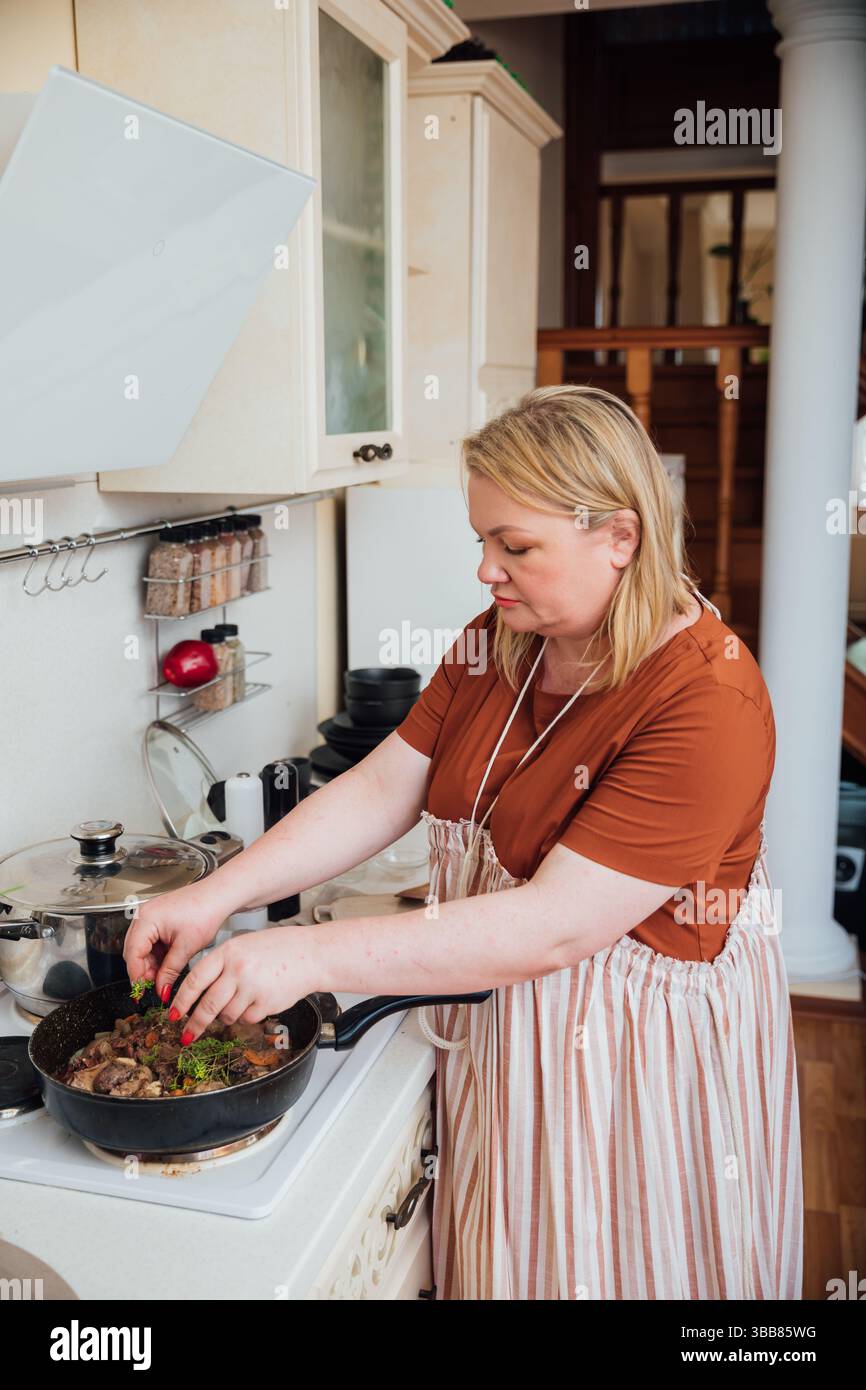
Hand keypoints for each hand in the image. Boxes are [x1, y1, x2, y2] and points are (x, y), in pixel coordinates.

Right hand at [123, 882, 226, 999]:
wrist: (219, 896)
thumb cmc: (205, 912)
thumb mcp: (187, 947)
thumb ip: (170, 971)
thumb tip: (161, 989)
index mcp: (146, 919)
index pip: (133, 954)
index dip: (137, 976)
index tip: (141, 992)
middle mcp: (143, 915)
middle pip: (133, 951)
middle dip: (143, 971)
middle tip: (155, 987)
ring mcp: (149, 915)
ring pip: (141, 947)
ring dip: (150, 964)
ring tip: (163, 977)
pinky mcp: (157, 918)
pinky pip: (149, 941)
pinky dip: (156, 954)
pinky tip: (166, 964)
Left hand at [167, 926, 319, 1042]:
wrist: (309, 955)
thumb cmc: (276, 949)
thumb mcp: (243, 946)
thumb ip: (221, 965)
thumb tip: (198, 992)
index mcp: (228, 952)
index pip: (195, 980)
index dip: (181, 1000)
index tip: (174, 1014)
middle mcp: (238, 969)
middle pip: (207, 1005)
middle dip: (195, 1024)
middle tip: (187, 1035)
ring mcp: (252, 987)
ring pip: (226, 1015)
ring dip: (226, 1016)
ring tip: (239, 1003)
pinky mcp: (266, 1003)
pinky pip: (246, 1018)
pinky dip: (247, 1015)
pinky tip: (257, 1001)